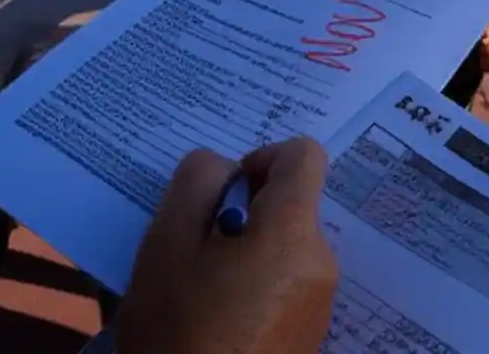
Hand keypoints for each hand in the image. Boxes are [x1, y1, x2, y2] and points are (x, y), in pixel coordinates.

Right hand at [115, 137, 338, 353]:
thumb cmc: (178, 329)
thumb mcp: (167, 244)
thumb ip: (196, 184)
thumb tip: (224, 168)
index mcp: (294, 232)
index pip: (305, 155)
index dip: (262, 157)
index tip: (224, 192)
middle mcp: (321, 261)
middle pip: (292, 205)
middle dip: (245, 213)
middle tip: (197, 249)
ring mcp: (320, 301)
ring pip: (285, 246)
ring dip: (247, 251)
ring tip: (200, 291)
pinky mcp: (311, 333)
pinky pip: (287, 283)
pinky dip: (256, 284)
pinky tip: (216, 319)